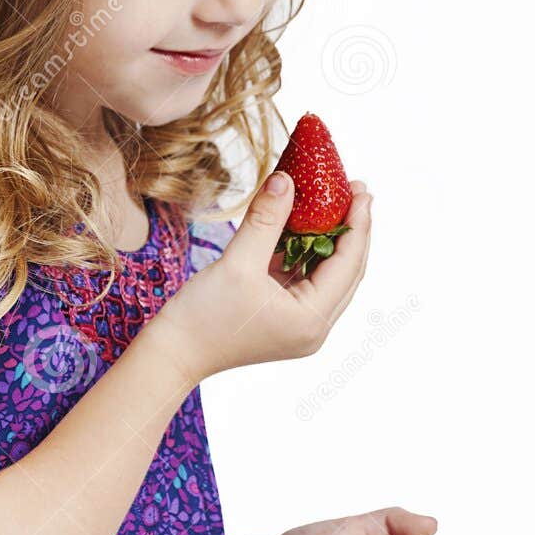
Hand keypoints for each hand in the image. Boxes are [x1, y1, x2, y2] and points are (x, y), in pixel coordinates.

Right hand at [159, 172, 372, 383]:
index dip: (357, 224)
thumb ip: (265, 220)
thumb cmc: (202, 318)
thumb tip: (286, 180)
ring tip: (334, 200)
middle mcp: (313, 327)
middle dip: (351, 229)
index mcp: (311, 320)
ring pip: (326, 274)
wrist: (172, 354)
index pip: (348, 264)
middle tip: (356, 189)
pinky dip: (306, 251)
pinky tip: (304, 222)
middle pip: (346, 270)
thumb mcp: (237, 264)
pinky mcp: (283, 318)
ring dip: (329, 238)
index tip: (361, 189)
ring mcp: (299, 325)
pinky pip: (304, 278)